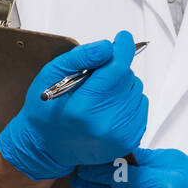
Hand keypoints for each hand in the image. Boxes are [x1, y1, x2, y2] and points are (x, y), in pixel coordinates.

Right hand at [0, 30, 147, 180]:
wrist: (48, 148)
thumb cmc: (47, 112)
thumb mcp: (51, 77)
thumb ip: (80, 57)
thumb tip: (107, 47)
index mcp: (83, 108)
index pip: (116, 69)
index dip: (123, 49)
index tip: (123, 39)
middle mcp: (105, 124)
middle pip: (126, 77)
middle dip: (113, 72)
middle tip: (93, 82)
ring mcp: (120, 135)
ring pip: (135, 90)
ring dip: (120, 87)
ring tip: (98, 99)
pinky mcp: (130, 139)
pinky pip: (140, 105)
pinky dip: (127, 101)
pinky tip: (107, 109)